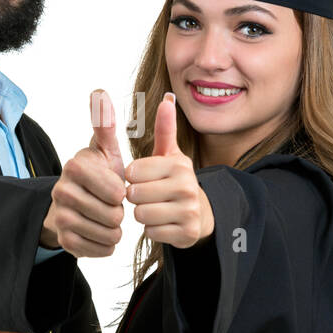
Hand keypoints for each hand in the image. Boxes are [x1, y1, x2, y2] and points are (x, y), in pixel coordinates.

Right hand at [39, 90, 126, 256]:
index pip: (116, 191)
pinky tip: (101, 233)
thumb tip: (99, 92)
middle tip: (110, 205)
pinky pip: (100, 250)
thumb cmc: (97, 174)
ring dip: (115, 229)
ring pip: (108, 234)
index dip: (122, 193)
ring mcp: (60, 218)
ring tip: (108, 219)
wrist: (73, 205)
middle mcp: (61, 191)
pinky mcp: (64, 241)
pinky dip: (107, 245)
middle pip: (112, 215)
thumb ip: (104, 125)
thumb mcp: (104, 149)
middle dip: (119, 212)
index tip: (115, 187)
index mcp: (75, 166)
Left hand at [124, 92, 214, 248]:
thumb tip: (167, 98)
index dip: (132, 178)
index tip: (143, 179)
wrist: (201, 213)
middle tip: (148, 195)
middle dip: (136, 197)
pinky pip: (151, 232)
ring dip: (143, 214)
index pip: (133, 172)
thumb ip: (165, 128)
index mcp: (179, 165)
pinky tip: (164, 222)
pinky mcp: (187, 233)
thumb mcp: (170, 154)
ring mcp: (189, 211)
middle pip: (135, 195)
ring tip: (155, 208)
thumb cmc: (175, 181)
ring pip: (142, 215)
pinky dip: (153, 229)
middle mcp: (187, 187)